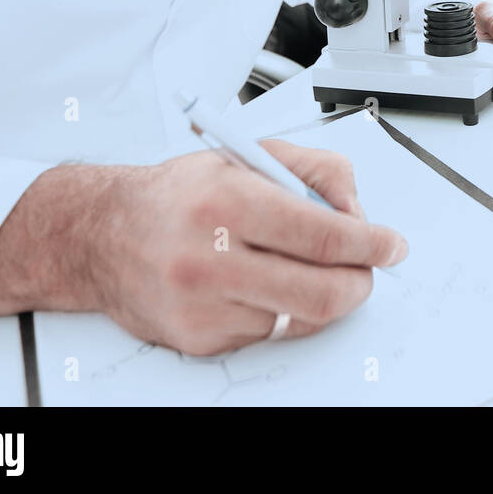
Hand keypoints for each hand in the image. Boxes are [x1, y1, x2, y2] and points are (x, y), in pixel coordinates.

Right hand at [90, 142, 407, 355]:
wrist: (101, 234)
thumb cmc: (179, 194)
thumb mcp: (247, 154)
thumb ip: (314, 172)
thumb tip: (358, 213)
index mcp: (228, 203)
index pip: (323, 235)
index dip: (370, 244)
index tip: (391, 245)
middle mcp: (211, 258)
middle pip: (321, 292)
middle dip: (358, 281)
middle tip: (365, 268)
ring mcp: (203, 306)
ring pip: (299, 317)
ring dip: (318, 295)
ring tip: (300, 265)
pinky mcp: (198, 338)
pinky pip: (268, 333)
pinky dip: (280, 310)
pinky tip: (260, 283)